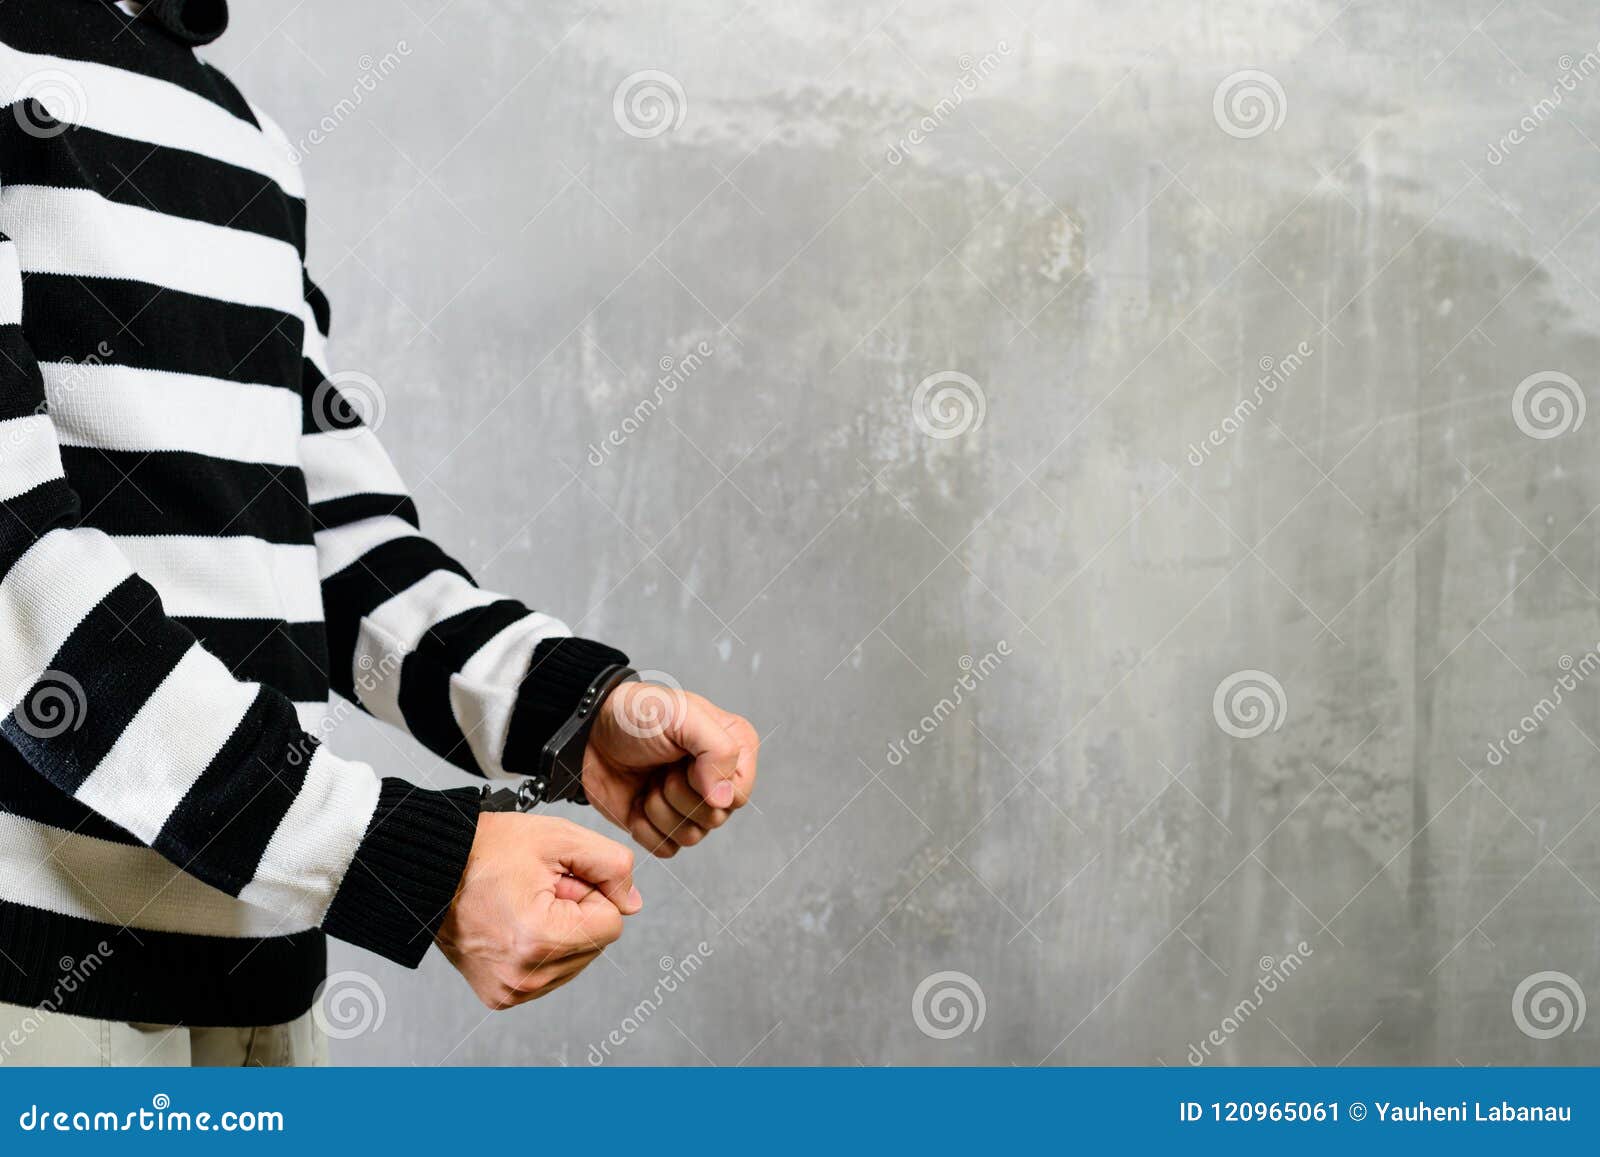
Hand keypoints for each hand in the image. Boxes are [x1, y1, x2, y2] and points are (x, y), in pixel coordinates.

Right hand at [436, 813, 641, 1009]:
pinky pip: (551, 973)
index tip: (556, 879)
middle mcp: (524, 977)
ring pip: (576, 960)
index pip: (611, 923)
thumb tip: (632, 902)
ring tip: (521, 905)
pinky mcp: (501, 996)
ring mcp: (510, 992)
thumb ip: (611, 865)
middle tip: (534, 890)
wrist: (433, 870)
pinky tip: (515, 924)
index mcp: (539, 939)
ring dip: (560, 930)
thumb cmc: (485, 851)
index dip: (590, 892)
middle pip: (595, 944)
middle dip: (575, 913)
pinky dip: (542, 948)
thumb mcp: (559, 838)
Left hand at [581, 681, 758, 857]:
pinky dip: (645, 827)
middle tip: (662, 766)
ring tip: (649, 779)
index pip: (738, 794)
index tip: (683, 758)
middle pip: (714, 819)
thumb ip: (717, 750)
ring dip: (659, 809)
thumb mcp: (683, 714)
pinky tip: (637, 800)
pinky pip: (666, 848)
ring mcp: (690, 806)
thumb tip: (724, 800)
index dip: (708, 784)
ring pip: (690, 837)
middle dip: (678, 794)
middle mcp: (717, 781)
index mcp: (734, 749)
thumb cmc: (637, 714)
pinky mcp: (663, 826)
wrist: (590, 733)